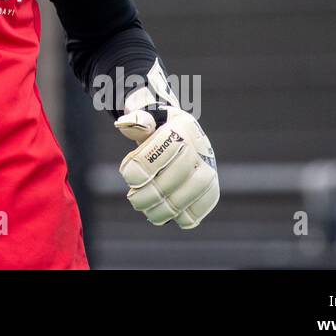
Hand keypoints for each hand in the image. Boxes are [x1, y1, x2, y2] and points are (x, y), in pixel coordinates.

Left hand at [114, 63, 217, 228]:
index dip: (146, 165)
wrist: (179, 134)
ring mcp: (210, 166)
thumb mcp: (145, 118)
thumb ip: (136, 121)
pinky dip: (188, 214)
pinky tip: (170, 218)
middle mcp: (200, 146)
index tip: (129, 177)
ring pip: (194, 190)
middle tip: (134, 200)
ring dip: (168, 207)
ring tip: (148, 213)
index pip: (166, 147)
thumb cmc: (156, 127)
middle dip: (154, 191)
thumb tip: (123, 123)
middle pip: (180, 172)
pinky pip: (205, 202)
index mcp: (182, 125)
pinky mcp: (212, 185)